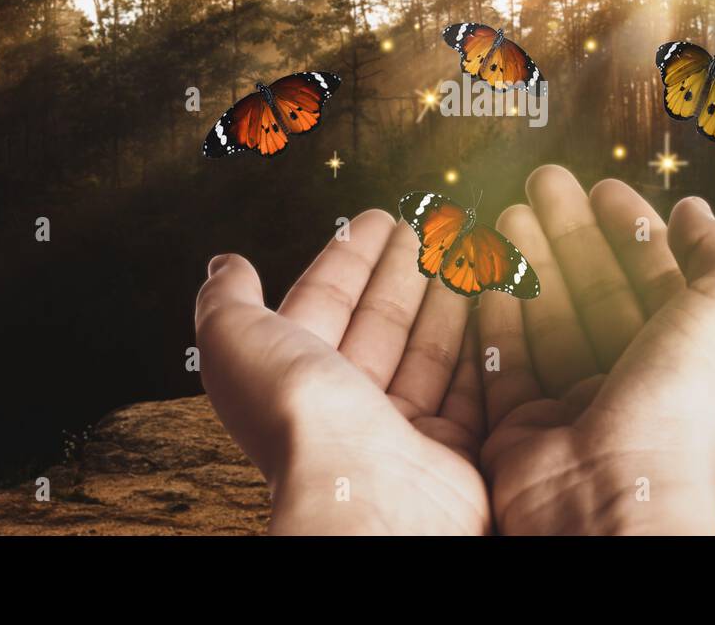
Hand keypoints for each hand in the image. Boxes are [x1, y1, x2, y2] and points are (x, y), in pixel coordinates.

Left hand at [194, 211, 489, 534]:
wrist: (366, 495)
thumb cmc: (300, 419)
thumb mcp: (237, 342)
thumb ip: (227, 302)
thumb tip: (224, 265)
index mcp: (293, 379)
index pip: (325, 303)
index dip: (350, 258)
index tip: (380, 218)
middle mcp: (344, 406)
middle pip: (380, 323)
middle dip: (404, 270)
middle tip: (433, 226)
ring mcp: (400, 430)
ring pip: (426, 351)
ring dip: (445, 299)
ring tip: (466, 255)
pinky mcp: (451, 449)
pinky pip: (467, 388)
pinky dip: (479, 345)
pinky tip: (489, 307)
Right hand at [477, 165, 714, 533]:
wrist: (615, 497)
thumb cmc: (683, 406)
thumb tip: (693, 211)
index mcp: (693, 361)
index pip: (659, 279)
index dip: (633, 228)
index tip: (603, 186)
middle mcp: (638, 384)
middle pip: (599, 291)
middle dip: (572, 232)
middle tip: (542, 179)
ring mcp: (578, 408)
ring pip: (550, 318)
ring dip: (531, 261)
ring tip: (508, 210)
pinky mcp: (524, 429)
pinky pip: (506, 359)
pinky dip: (496, 310)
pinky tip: (486, 267)